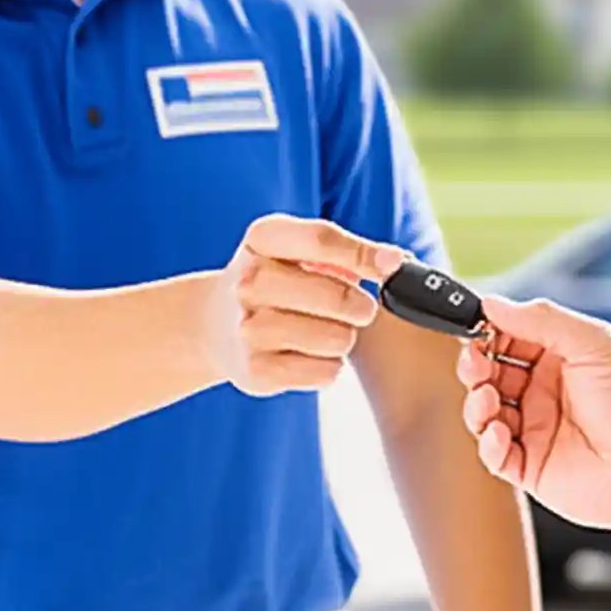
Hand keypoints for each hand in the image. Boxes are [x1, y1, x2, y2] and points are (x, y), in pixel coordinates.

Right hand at [209, 213, 404, 396]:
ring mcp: (248, 327)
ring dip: (344, 337)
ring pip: (335, 338)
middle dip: (360, 305)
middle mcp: (247, 280)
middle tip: (359, 309)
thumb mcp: (297, 251)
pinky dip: (330, 365)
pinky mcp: (254, 370)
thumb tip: (395, 262)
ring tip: (328, 331)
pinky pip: (324, 371)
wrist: (214, 325)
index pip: (321, 240)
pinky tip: (312, 354)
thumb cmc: (276, 280)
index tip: (393, 266)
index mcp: (262, 238)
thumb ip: (346, 251)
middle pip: (334, 294)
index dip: (364, 254)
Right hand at [458, 298, 610, 532]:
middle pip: (489, 374)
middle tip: (476, 363)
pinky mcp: (532, 467)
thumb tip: (493, 302)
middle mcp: (545, 392)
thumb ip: (541, 319)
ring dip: (477, 403)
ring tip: (487, 397)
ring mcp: (537, 430)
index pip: (509, 337)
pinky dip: (489, 443)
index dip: (488, 332)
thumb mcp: (593, 343)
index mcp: (561, 357)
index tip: (475, 327)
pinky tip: (501, 433)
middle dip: (475, 366)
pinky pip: (494, 455)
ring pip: (484, 413)